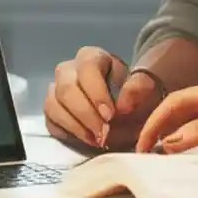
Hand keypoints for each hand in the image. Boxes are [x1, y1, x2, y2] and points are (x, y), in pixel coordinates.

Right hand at [43, 47, 162, 151]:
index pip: (87, 67)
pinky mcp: (52, 111)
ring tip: (98, 140)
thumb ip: (139, 90)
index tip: (110, 115)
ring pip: (53, 105)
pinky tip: (88, 140)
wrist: (129, 115)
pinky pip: (50, 122)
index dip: (97, 92)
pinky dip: (68, 134)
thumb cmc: (136, 98)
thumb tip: (123, 104)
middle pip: (66, 88)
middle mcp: (69, 70)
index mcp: (93, 57)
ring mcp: (56, 90)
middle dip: (85, 114)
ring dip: (76, 127)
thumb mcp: (147, 91)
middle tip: (104, 134)